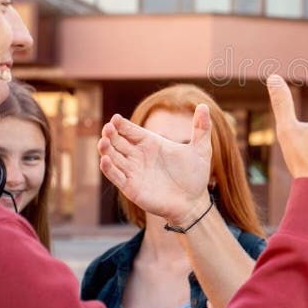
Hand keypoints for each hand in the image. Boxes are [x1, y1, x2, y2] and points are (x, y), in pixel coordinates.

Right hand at [97, 104, 212, 225]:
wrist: (194, 201)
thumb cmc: (196, 175)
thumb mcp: (201, 149)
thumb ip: (201, 128)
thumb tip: (204, 105)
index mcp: (152, 143)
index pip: (132, 130)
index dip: (122, 124)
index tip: (116, 118)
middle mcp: (139, 155)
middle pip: (118, 141)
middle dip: (111, 134)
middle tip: (108, 128)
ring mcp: (134, 171)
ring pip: (113, 157)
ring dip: (106, 150)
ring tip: (103, 141)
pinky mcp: (131, 187)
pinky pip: (116, 176)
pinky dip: (109, 169)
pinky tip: (105, 160)